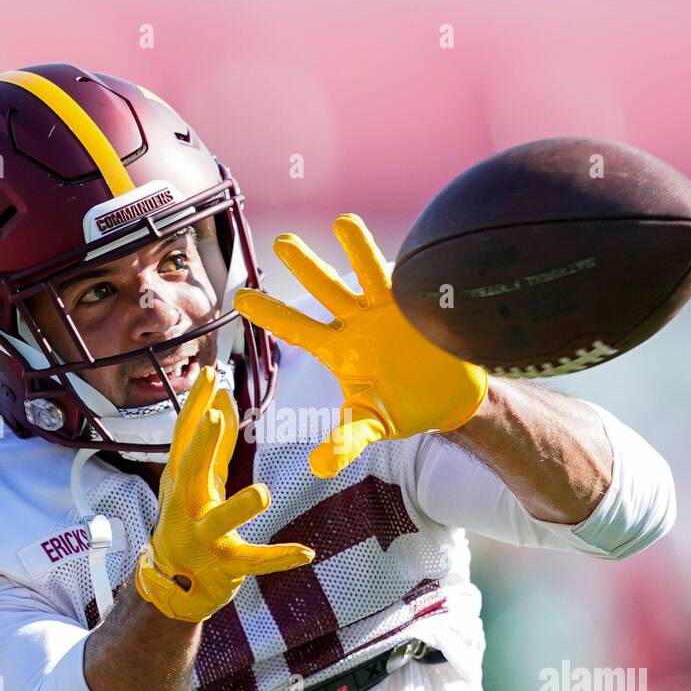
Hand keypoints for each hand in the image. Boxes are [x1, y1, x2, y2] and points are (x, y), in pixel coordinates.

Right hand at [134, 366, 314, 622]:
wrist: (172, 583)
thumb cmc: (189, 519)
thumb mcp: (198, 479)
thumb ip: (214, 440)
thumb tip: (223, 396)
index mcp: (180, 481)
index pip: (184, 437)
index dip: (195, 406)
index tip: (208, 374)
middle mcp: (186, 506)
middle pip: (190, 472)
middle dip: (202, 445)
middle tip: (214, 415)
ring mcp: (204, 538)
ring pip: (220, 521)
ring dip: (238, 507)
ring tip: (263, 493)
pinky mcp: (226, 566)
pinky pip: (254, 561)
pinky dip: (279, 557)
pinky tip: (306, 552)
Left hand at [234, 213, 487, 477]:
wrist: (450, 399)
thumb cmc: (402, 408)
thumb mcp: (370, 424)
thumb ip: (346, 441)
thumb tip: (320, 467)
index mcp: (339, 349)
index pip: (297, 329)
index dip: (270, 314)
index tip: (240, 297)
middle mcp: (358, 322)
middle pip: (326, 290)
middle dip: (306, 267)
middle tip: (282, 243)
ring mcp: (389, 310)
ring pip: (369, 274)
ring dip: (358, 249)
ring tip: (344, 222)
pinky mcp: (421, 306)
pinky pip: (413, 283)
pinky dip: (410, 270)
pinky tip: (406, 249)